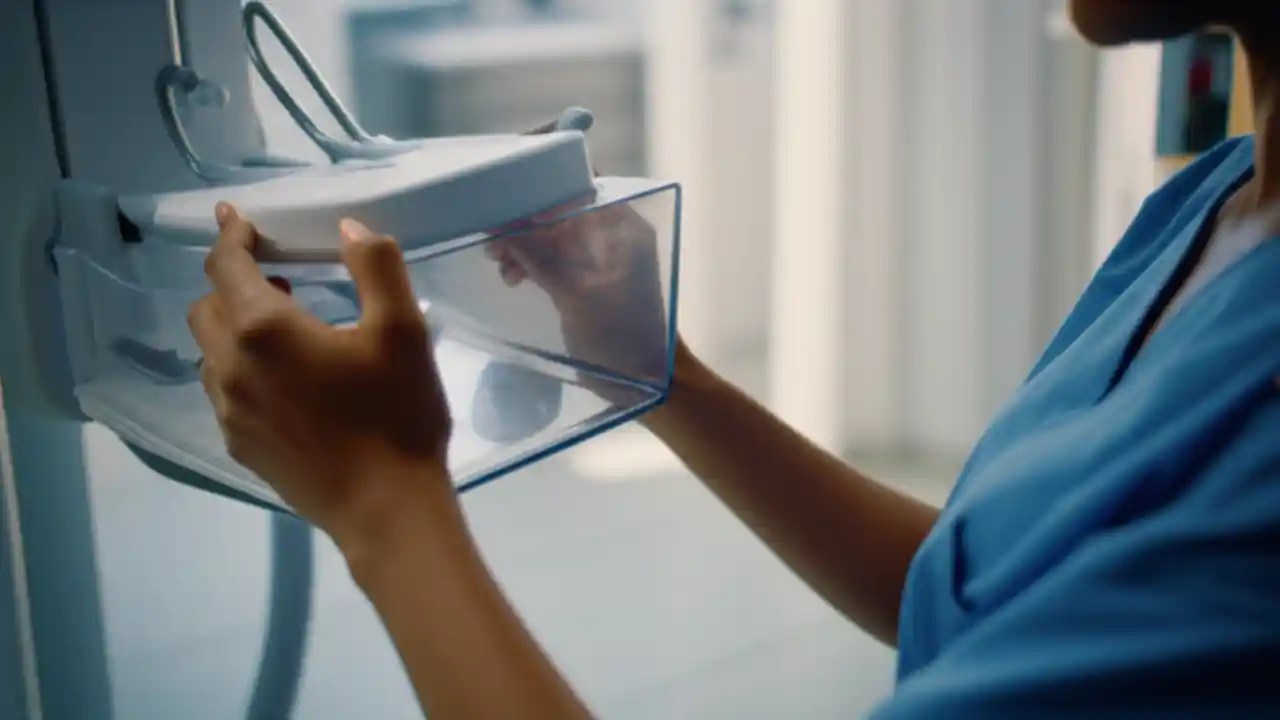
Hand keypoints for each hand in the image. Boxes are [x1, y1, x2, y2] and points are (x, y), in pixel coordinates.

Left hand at [189, 203, 451, 548]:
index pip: (226, 266)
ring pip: (211, 353)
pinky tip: (288, 383)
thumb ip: (376, 266)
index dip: (230, 235)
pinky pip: (224, 392)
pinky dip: (242, 370)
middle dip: (231, 283)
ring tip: (286, 332)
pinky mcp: (240, 446)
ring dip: (235, 329)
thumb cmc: (397, 415)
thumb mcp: (404, 329)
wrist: (386, 510)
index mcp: (264, 329)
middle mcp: (231, 367)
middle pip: (206, 308)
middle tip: (281, 278)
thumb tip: (348, 229)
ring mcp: (230, 412)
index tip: (237, 217)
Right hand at [485, 198, 670, 402]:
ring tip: (498, 263)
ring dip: (524, 246)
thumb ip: (539, 258)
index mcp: (623, 227)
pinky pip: (554, 258)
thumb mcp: (576, 296)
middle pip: (561, 211)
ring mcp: (599, 257)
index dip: (542, 189)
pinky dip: (533, 264)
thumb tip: (499, 227)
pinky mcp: (587, 279)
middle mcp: (613, 234)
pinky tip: (512, 278)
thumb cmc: (620, 336)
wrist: (644, 382)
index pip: (579, 187)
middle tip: (492, 240)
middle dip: (525, 223)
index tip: (506, 199)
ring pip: (553, 236)